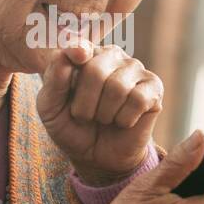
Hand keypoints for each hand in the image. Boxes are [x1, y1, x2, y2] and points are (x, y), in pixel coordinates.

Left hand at [36, 35, 163, 183]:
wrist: (97, 156)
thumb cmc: (72, 127)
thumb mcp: (50, 108)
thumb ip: (53, 80)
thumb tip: (71, 52)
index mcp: (84, 53)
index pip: (78, 46)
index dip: (77, 50)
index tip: (79, 56)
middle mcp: (111, 55)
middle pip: (96, 70)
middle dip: (85, 103)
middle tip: (85, 116)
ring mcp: (135, 69)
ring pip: (118, 87)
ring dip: (104, 114)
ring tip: (104, 118)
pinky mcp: (154, 87)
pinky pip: (138, 100)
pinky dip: (124, 119)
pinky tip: (122, 121)